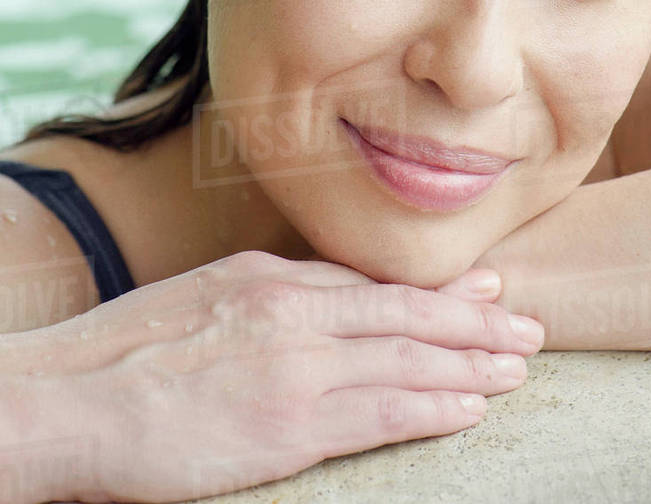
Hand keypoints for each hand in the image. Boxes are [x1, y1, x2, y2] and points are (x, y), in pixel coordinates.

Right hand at [47, 250, 543, 501]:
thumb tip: (329, 298)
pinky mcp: (288, 426)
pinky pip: (382, 412)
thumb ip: (274, 297)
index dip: (440, 288)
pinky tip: (470, 407)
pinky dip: (434, 405)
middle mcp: (294, 311)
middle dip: (475, 320)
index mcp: (272, 278)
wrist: (68, 400)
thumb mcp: (206, 297)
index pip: (376, 283)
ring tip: (517, 365)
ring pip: (408, 359)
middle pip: (408, 312)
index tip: (487, 287)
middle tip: (528, 326)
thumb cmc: (127, 351)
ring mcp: (296, 366)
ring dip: (471, 362)